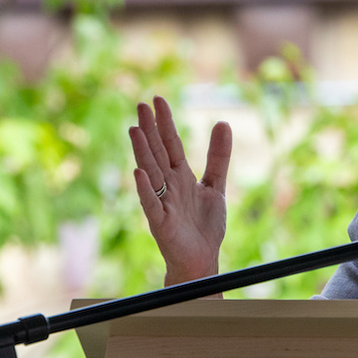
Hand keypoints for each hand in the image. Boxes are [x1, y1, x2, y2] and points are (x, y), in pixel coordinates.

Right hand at [129, 96, 232, 284]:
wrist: (202, 258)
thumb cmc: (204, 224)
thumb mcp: (215, 186)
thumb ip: (218, 157)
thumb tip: (223, 122)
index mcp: (180, 176)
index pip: (171, 144)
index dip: (165, 123)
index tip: (158, 99)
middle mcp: (168, 186)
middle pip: (157, 153)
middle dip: (150, 130)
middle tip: (141, 105)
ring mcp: (162, 202)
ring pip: (150, 173)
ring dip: (142, 152)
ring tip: (135, 130)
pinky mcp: (161, 222)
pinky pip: (151, 204)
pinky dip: (145, 189)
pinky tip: (138, 172)